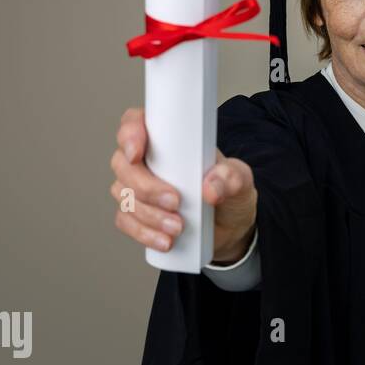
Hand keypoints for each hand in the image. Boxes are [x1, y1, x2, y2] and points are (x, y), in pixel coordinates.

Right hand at [109, 107, 257, 263]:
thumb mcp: (240, 178)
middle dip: (146, 187)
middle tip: (175, 201)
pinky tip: (165, 241)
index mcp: (168, 139)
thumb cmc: (229, 190)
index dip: (129, 133)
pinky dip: (144, 233)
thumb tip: (210, 188)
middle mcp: (147, 161)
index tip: (137, 152)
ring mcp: (137, 188)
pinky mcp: (137, 214)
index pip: (135, 123)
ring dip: (149, 214)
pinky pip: (126, 222)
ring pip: (125, 197)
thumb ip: (231, 177)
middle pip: (124, 165)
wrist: (230, 225)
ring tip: (178, 227)